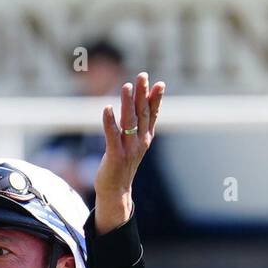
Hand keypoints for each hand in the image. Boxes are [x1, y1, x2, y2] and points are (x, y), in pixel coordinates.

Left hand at [92, 73, 163, 230]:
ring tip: (126, 86)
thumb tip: (144, 105)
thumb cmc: (124, 164)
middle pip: (142, 114)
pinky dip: (109, 122)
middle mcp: (140, 142)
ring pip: (129, 122)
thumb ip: (139, 125)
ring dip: (128, 103)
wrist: (116, 191)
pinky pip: (112, 136)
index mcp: (146, 138)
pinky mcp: (115, 156)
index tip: (160, 83)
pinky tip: (107, 108)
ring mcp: (128, 149)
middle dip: (143, 94)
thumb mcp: (136, 143)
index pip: (152, 114)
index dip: (156, 99)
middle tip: (143, 76)